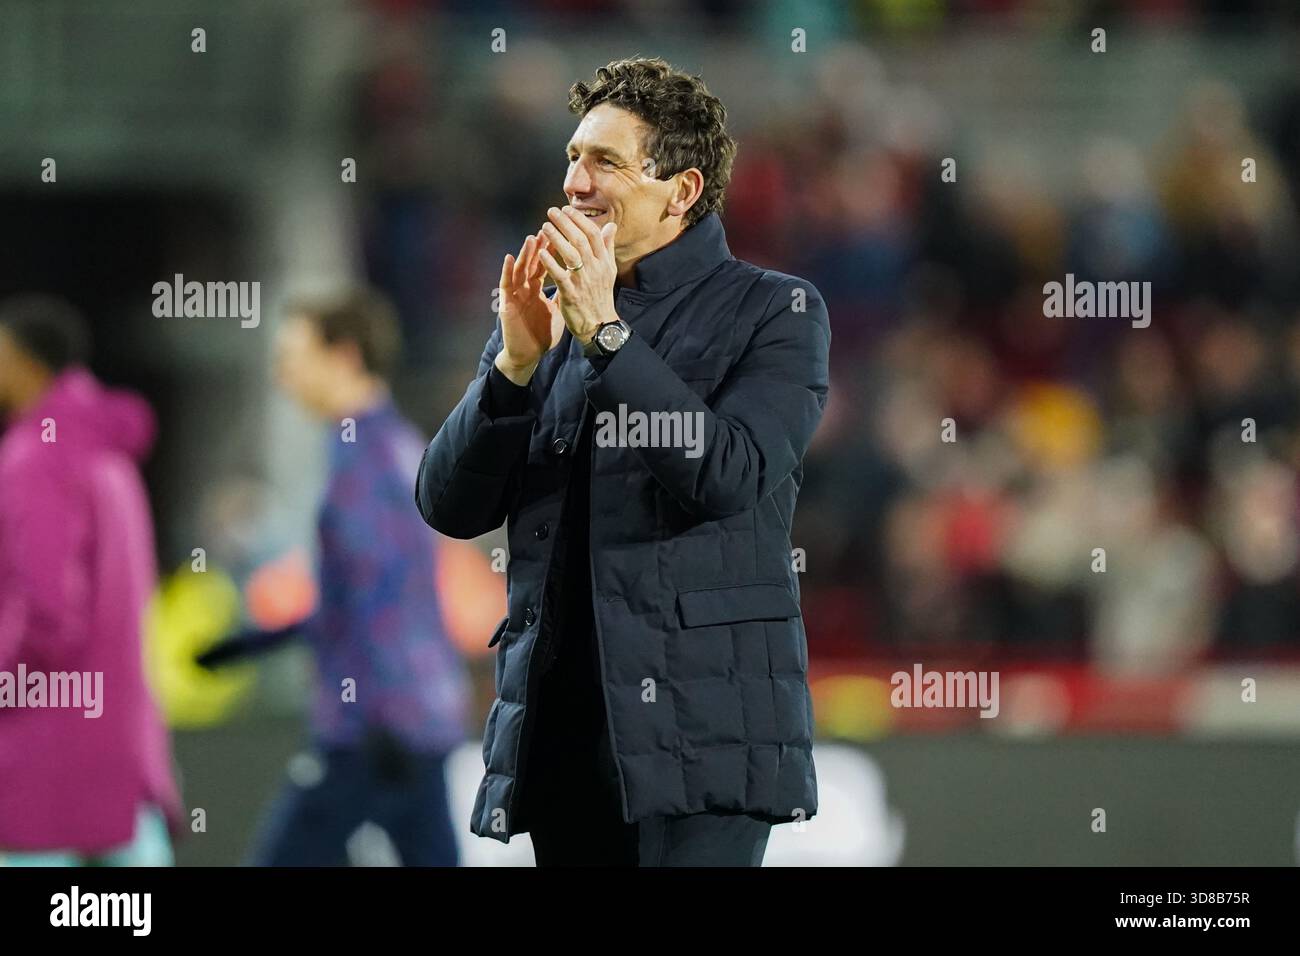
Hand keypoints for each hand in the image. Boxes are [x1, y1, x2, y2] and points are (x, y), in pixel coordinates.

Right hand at [496, 230, 564, 384]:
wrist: (529, 354)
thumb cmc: (542, 333)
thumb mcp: (558, 309)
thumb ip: (565, 291)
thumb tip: (579, 277)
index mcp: (537, 288)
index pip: (546, 264)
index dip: (554, 250)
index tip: (564, 234)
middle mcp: (526, 287)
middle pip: (534, 262)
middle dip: (541, 246)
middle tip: (550, 227)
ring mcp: (515, 294)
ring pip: (520, 269)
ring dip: (526, 254)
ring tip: (532, 237)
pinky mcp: (506, 303)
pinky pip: (506, 284)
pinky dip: (507, 271)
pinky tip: (510, 258)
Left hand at [537, 205, 618, 345]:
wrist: (600, 325)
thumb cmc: (601, 297)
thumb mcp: (609, 270)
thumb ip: (607, 247)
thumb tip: (611, 226)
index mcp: (604, 262)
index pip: (593, 234)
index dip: (580, 220)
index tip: (567, 209)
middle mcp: (595, 269)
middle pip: (581, 240)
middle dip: (566, 224)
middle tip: (552, 212)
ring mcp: (583, 281)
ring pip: (571, 254)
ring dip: (557, 238)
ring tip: (545, 227)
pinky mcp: (571, 294)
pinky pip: (560, 275)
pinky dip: (550, 263)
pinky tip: (541, 253)